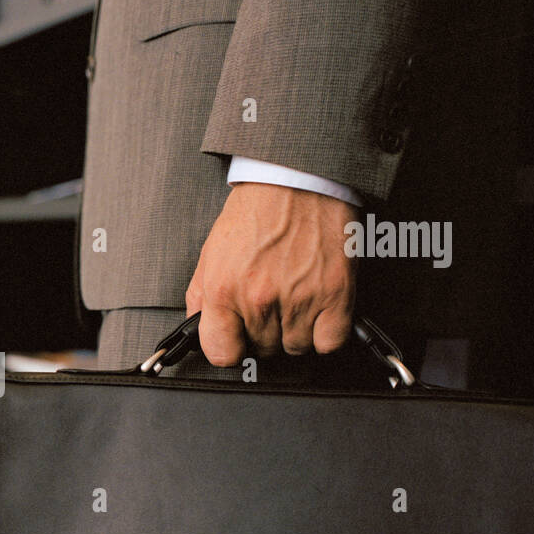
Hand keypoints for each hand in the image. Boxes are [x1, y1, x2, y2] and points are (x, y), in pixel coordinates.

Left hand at [184, 183, 356, 365]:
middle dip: (264, 332)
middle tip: (271, 303)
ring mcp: (299, 299)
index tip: (236, 340)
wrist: (296, 179)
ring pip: (295, 348)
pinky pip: (329, 343)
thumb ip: (202, 296)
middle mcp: (260, 299)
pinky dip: (325, 334)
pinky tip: (318, 311)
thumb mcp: (212, 252)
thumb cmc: (256, 211)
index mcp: (224, 290)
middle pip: (262, 350)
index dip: (229, 348)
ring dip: (295, 332)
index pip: (222, 354)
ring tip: (293, 300)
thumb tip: (199, 328)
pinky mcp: (335, 294)